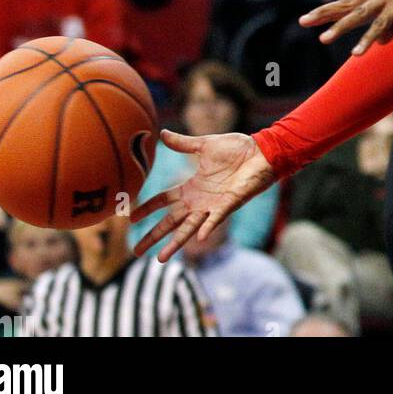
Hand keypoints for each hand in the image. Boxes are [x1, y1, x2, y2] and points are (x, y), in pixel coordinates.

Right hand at [131, 130, 275, 259]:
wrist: (261, 151)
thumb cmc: (236, 149)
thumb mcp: (204, 145)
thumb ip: (183, 143)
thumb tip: (162, 134)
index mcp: (192, 187)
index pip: (164, 201)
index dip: (148, 208)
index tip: (131, 218)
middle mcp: (199, 201)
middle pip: (171, 221)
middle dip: (153, 236)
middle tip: (136, 251)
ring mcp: (213, 206)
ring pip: (189, 228)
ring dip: (175, 242)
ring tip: (160, 259)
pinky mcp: (229, 205)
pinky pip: (216, 219)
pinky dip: (208, 228)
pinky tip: (199, 239)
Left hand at [300, 0, 392, 54]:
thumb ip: (390, 29)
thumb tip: (379, 43)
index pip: (348, 4)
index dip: (328, 11)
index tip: (307, 18)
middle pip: (347, 5)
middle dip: (324, 13)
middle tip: (302, 21)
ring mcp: (389, 0)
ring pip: (359, 15)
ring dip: (340, 27)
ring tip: (323, 39)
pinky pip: (380, 27)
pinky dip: (367, 40)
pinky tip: (355, 53)